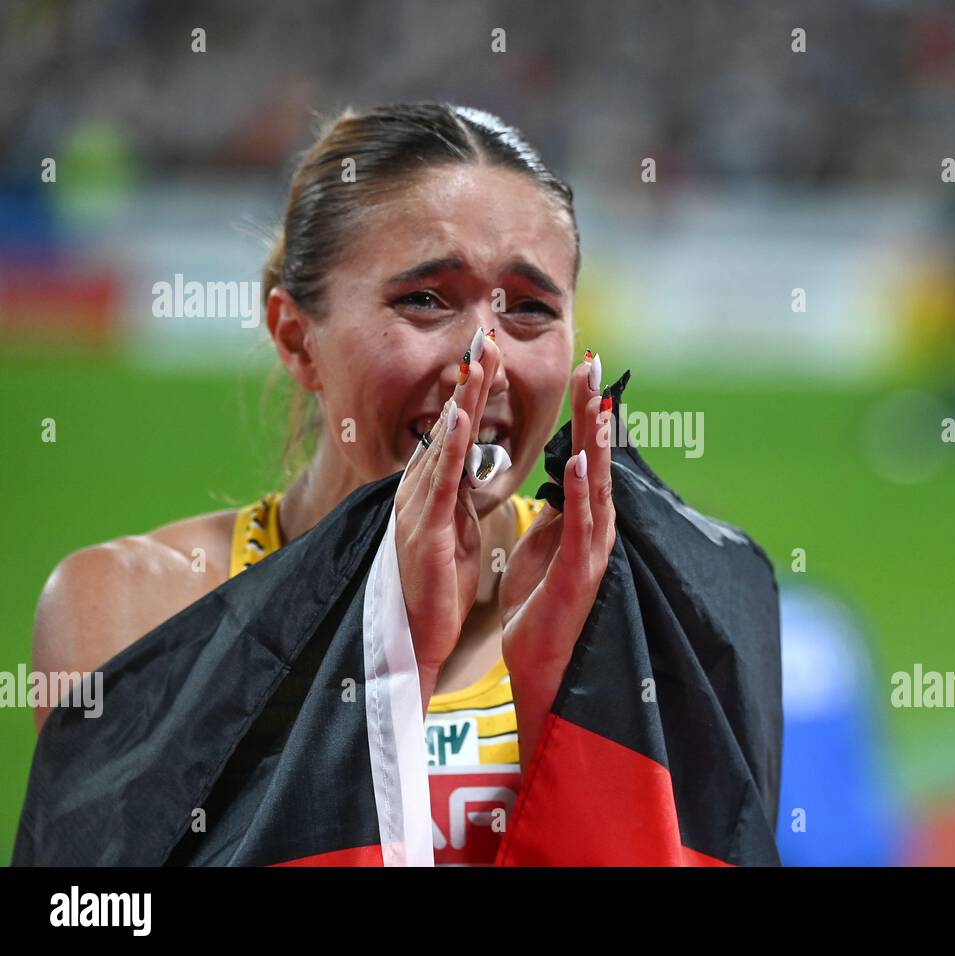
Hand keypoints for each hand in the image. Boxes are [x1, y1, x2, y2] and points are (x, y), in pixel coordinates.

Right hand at [394, 327, 503, 707]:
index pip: (459, 429)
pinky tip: (464, 417)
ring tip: (480, 358)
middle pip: (451, 424)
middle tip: (487, 334)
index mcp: (435, 491)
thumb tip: (469, 462)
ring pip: (446, 442)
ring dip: (465, 399)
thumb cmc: (436, 588)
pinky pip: (440, 483)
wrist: (414, 641)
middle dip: (470, 379)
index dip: (476, 390)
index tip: (493, 352)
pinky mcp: (424, 532)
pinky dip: (452, 448)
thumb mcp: (453, 529)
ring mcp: (419, 508)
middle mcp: (422, 490)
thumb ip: (457, 493)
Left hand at [500, 352, 615, 768]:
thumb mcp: (543, 544)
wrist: (537, 663)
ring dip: (595, 441)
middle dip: (594, 410)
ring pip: (597, 483)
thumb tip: (561, 475)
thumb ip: (556, 510)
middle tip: (593, 364)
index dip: (585, 413)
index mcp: (582, 516)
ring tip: (594, 400)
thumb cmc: (539, 605)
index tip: (583, 371)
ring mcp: (593, 549)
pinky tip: (580, 463)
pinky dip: (581, 493)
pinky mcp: (579, 573)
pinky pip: (580, 526)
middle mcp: (596, 526)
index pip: (587, 453)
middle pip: (598, 457)